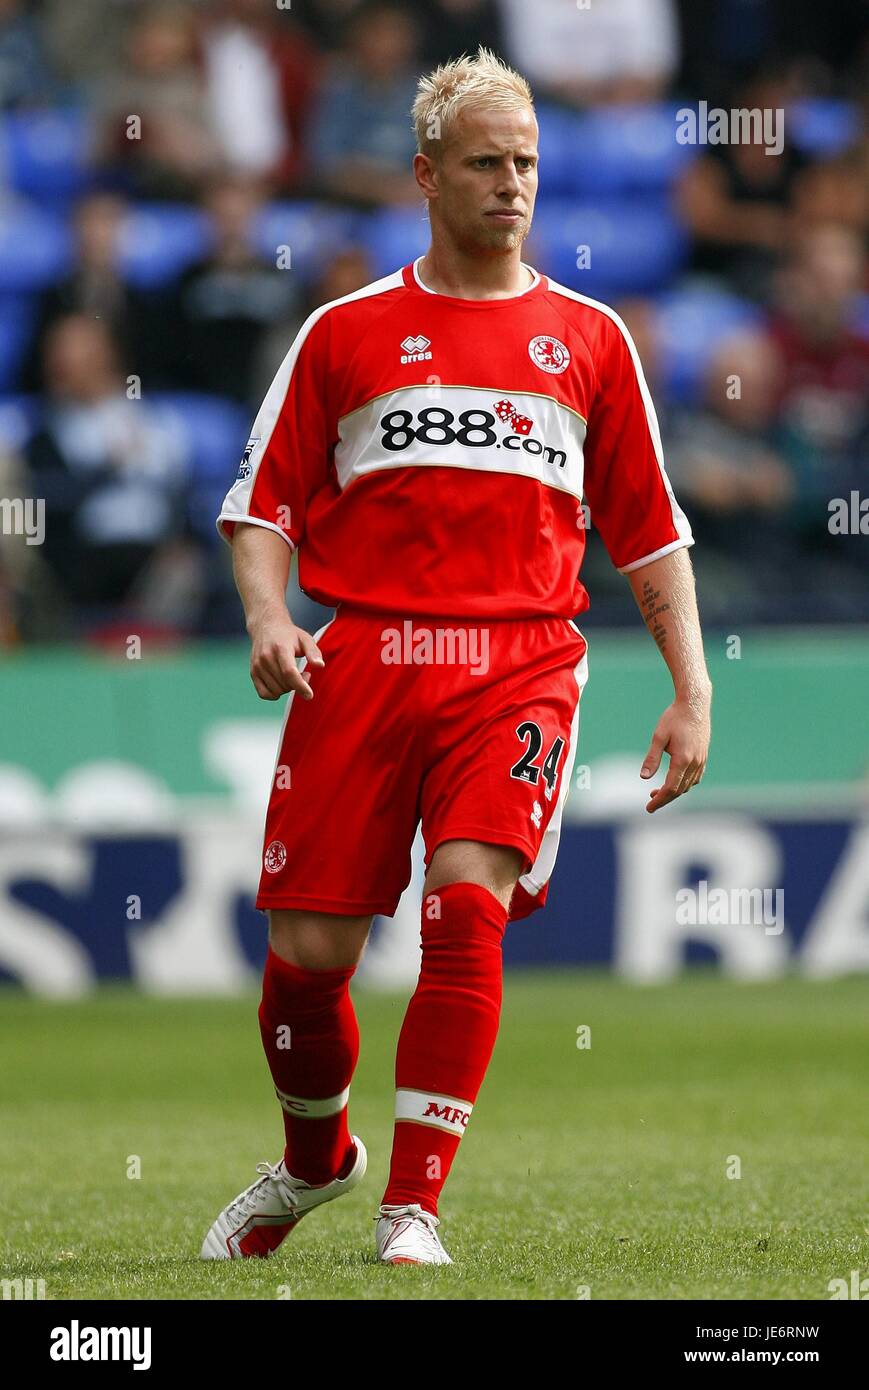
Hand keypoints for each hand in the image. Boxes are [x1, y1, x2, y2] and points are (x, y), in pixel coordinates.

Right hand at [248, 612, 323, 701]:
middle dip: (298, 685)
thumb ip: (314, 652)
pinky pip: (264, 694)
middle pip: (284, 683)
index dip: (300, 686)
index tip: (309, 695)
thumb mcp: (305, 639)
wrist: (266, 627)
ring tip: (293, 676)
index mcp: (280, 648)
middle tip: (304, 674)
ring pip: (276, 691)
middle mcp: (266, 657)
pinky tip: (282, 684)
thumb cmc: (289, 635)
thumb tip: (320, 666)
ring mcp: (257, 666)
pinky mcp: (253, 672)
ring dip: (288, 689)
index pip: (289, 672)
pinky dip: (275, 694)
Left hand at [640, 693, 710, 812]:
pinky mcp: (703, 756)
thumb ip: (652, 758)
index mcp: (683, 760)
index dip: (659, 800)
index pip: (671, 788)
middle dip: (665, 799)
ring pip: (688, 785)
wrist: (695, 704)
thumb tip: (644, 777)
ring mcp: (701, 760)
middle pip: (680, 790)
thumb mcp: (659, 736)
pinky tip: (675, 782)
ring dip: (674, 792)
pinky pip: (695, 778)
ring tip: (657, 792)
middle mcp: (694, 763)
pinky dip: (685, 784)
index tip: (648, 808)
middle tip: (650, 804)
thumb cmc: (674, 718)